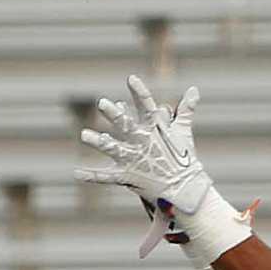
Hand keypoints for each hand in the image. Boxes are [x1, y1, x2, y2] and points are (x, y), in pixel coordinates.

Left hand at [76, 76, 216, 215]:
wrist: (184, 190)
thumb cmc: (183, 159)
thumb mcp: (183, 133)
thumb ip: (186, 110)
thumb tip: (194, 90)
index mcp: (156, 129)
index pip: (148, 107)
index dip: (140, 92)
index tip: (131, 78)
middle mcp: (143, 143)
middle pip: (127, 126)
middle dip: (114, 115)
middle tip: (102, 103)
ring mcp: (134, 160)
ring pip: (113, 148)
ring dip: (98, 142)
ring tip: (84, 135)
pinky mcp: (127, 177)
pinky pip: (107, 177)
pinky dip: (91, 176)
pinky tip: (76, 173)